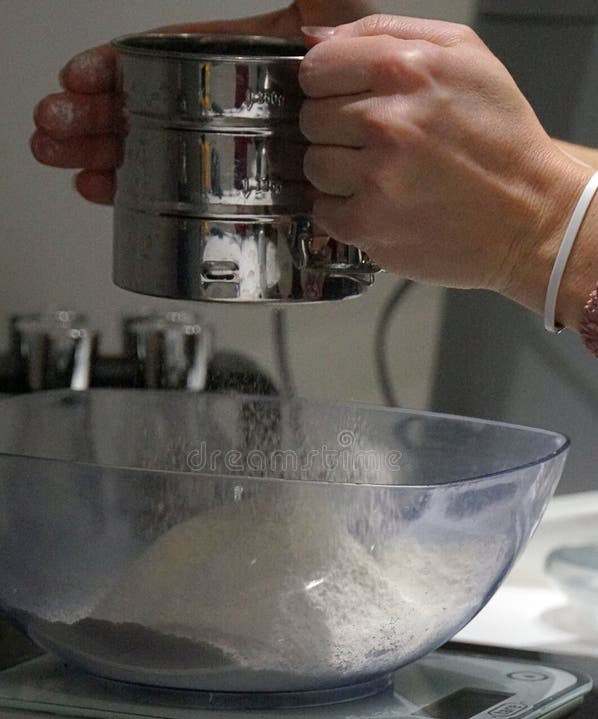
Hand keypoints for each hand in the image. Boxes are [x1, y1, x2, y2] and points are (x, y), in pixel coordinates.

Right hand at [31, 0, 377, 203]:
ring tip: (60, 155)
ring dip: (97, 152)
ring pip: (145, 147)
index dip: (113, 69)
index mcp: (232, 62)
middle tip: (53, 127)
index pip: (158, 60)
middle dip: (90, 116)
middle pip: (139, 105)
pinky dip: (129, 190)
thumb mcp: (332, 18)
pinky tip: (98, 187)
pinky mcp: (232, 195)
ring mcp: (223, 150)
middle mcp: (221, 106)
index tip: (79, 79)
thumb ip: (307, 0)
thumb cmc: (370, 83)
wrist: (394, 142)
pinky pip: (171, 189)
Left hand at [299, 15, 591, 311]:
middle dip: (335, 128)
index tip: (343, 97)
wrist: (529, 214)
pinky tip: (377, 203)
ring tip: (379, 174)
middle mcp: (386, 122)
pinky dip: (343, 210)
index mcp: (406, 69)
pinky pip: (323, 210)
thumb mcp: (463, 53)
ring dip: (337, 171)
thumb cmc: (499, 136)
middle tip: (374, 141)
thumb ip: (385, 32)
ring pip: (313, 166)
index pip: (316, 67)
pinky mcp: (370, 226)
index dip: (326, 83)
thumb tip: (318, 39)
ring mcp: (375, 178)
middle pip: (311, 118)